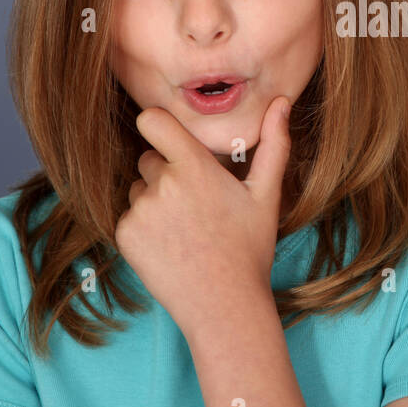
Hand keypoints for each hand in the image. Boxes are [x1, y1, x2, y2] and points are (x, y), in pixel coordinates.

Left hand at [114, 95, 291, 336]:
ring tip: (185, 230)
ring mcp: (140, 212)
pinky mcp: (125, 236)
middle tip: (197, 204)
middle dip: (168, 172)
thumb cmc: (249, 248)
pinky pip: (129, 217)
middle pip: (150, 158)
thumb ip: (274, 143)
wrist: (224, 304)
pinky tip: (171, 246)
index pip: (152, 122)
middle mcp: (162, 184)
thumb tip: (281, 102)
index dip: (159, 127)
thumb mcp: (266, 194)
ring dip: (155, 201)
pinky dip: (144, 228)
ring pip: (139, 189)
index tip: (170, 139)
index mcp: (194, 167)